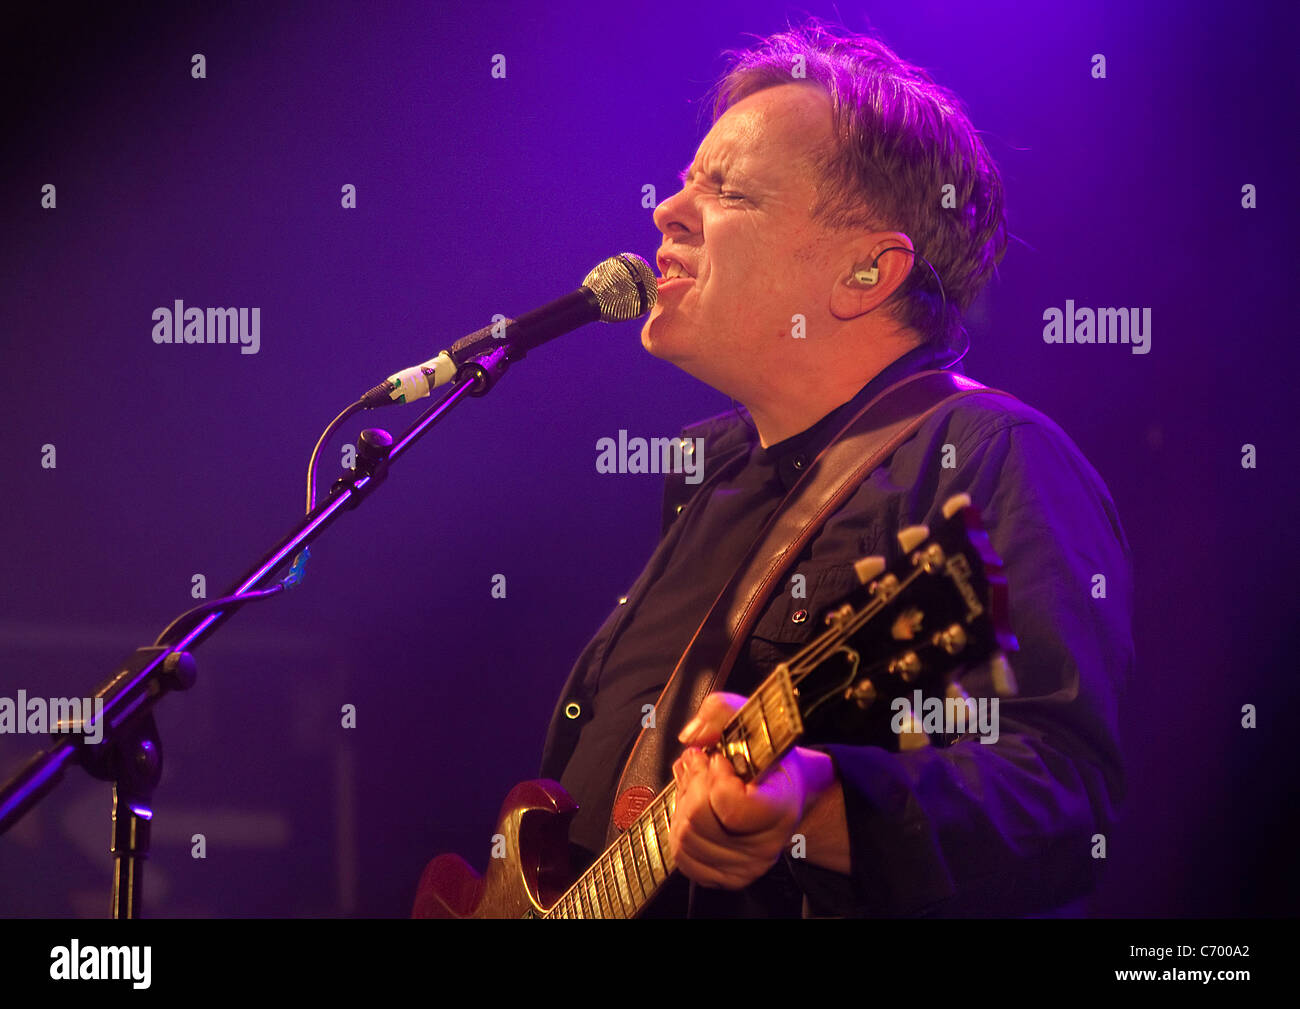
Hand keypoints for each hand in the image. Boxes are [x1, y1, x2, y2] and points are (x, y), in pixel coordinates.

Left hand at [668, 692, 826, 888]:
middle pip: (699, 820)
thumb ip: (720, 711)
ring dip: (683, 803)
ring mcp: (747, 866)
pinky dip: (680, 828)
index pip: (732, 806)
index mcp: (781, 807)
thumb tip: (692, 734)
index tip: (721, 760)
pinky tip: (694, 808)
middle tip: (702, 764)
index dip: (716, 776)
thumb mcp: (750, 718)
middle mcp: (767, 844)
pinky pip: (683, 857)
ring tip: (698, 783)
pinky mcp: (726, 877)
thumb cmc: (765, 754)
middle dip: (692, 783)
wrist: (780, 787)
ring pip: (685, 838)